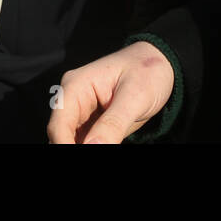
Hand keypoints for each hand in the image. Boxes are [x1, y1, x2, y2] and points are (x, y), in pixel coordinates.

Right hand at [47, 41, 175, 143]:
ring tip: (109, 144)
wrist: (161, 65)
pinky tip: (107, 145)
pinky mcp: (92, 122)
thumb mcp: (134, 97)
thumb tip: (91, 148)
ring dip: (83, 147)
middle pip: (62, 134)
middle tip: (102, 148)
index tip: (85, 155)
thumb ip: (112, 124)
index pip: (59, 125)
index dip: (65, 146)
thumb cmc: (147, 71)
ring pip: (71, 139)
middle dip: (74, 148)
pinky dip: (92, 146)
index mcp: (76, 86)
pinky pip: (85, 141)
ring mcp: (82, 111)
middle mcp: (73, 98)